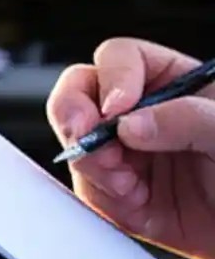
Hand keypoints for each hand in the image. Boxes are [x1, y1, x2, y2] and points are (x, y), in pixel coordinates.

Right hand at [46, 38, 214, 258]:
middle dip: (73, 113)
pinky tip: (133, 200)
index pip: (122, 59)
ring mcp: (126, 153)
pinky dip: (101, 194)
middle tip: (82, 134)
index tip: (117, 108)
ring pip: (75, 141)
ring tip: (126, 180)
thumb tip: (130, 124)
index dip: (112, 78)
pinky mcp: (117, 193)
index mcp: (175, 83)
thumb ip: (185, 118)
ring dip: (90, 161)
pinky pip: (85, 186)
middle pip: (81, 91)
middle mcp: (142, 114)